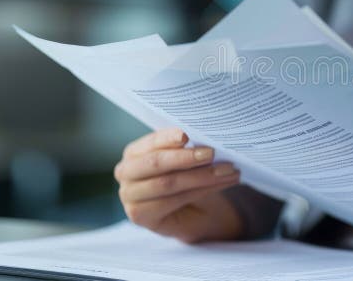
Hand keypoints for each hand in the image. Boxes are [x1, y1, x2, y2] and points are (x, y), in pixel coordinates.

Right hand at [114, 128, 241, 241]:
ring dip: (202, 175)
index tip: (187, 135)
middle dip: (186, 157)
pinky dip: (203, 189)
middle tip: (212, 153)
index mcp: (133, 153)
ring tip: (227, 169)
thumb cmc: (188, 178)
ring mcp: (129, 197)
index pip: (150, 142)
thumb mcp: (187, 160)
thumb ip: (188, 149)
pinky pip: (174, 200)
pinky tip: (223, 182)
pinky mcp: (140, 216)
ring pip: (168, 183)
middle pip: (156, 163)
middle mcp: (125, 173)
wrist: (195, 212)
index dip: (168, 138)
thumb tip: (206, 137)